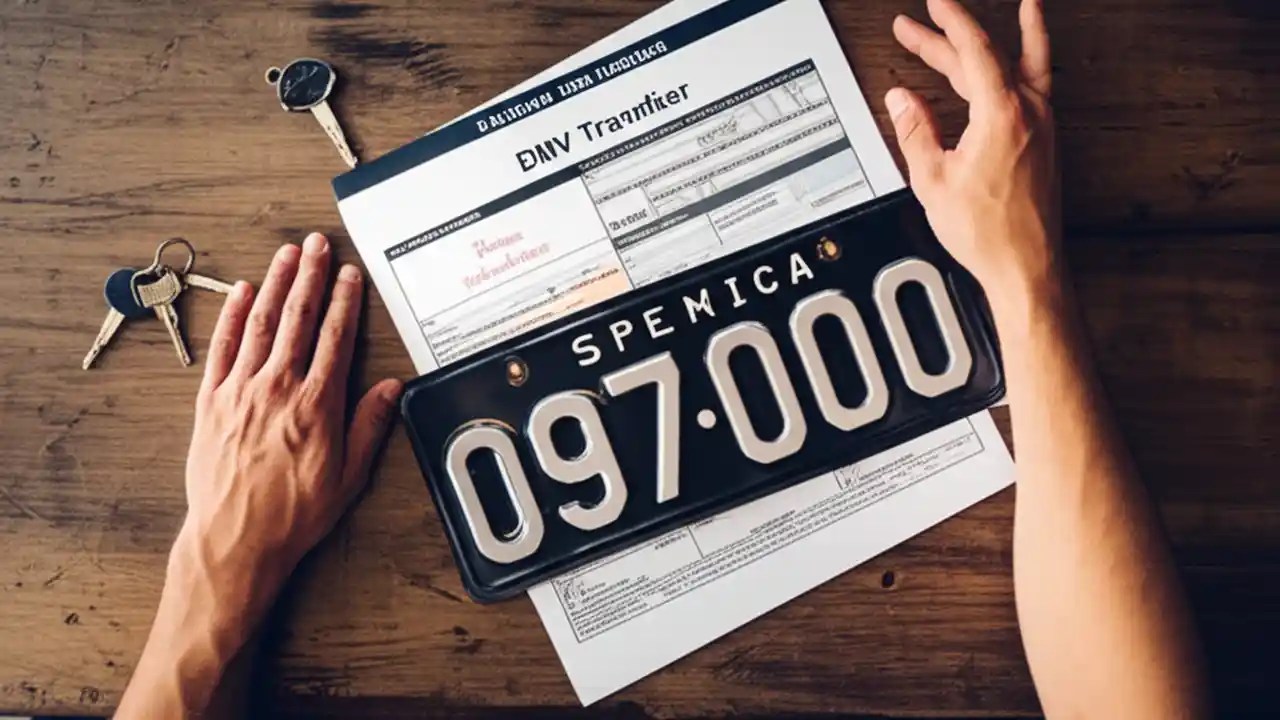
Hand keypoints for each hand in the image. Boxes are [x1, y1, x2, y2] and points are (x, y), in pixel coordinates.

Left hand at [173, 233, 401, 643]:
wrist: (236, 539)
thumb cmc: (292, 514)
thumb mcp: (348, 476)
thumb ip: (369, 426)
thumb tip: (389, 389)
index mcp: (317, 405)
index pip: (335, 338)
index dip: (344, 301)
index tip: (349, 275)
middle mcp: (278, 388)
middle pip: (297, 318)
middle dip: (310, 276)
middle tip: (318, 245)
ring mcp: (241, 391)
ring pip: (260, 323)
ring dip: (274, 283)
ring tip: (286, 254)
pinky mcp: (211, 402)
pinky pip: (222, 348)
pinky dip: (232, 316)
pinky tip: (240, 293)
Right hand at [886, 0, 1058, 311]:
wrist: (1026, 265)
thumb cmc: (989, 233)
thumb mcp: (933, 180)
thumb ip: (915, 131)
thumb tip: (901, 101)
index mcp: (1002, 115)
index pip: (974, 50)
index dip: (950, 21)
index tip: (933, 5)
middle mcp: (1030, 113)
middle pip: (988, 57)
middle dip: (949, 37)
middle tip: (918, 23)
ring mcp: (1043, 126)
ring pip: (1022, 66)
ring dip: (1010, 36)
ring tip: (1022, 7)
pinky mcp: (1046, 141)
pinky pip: (1037, 87)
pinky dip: (1029, 66)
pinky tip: (1018, 66)